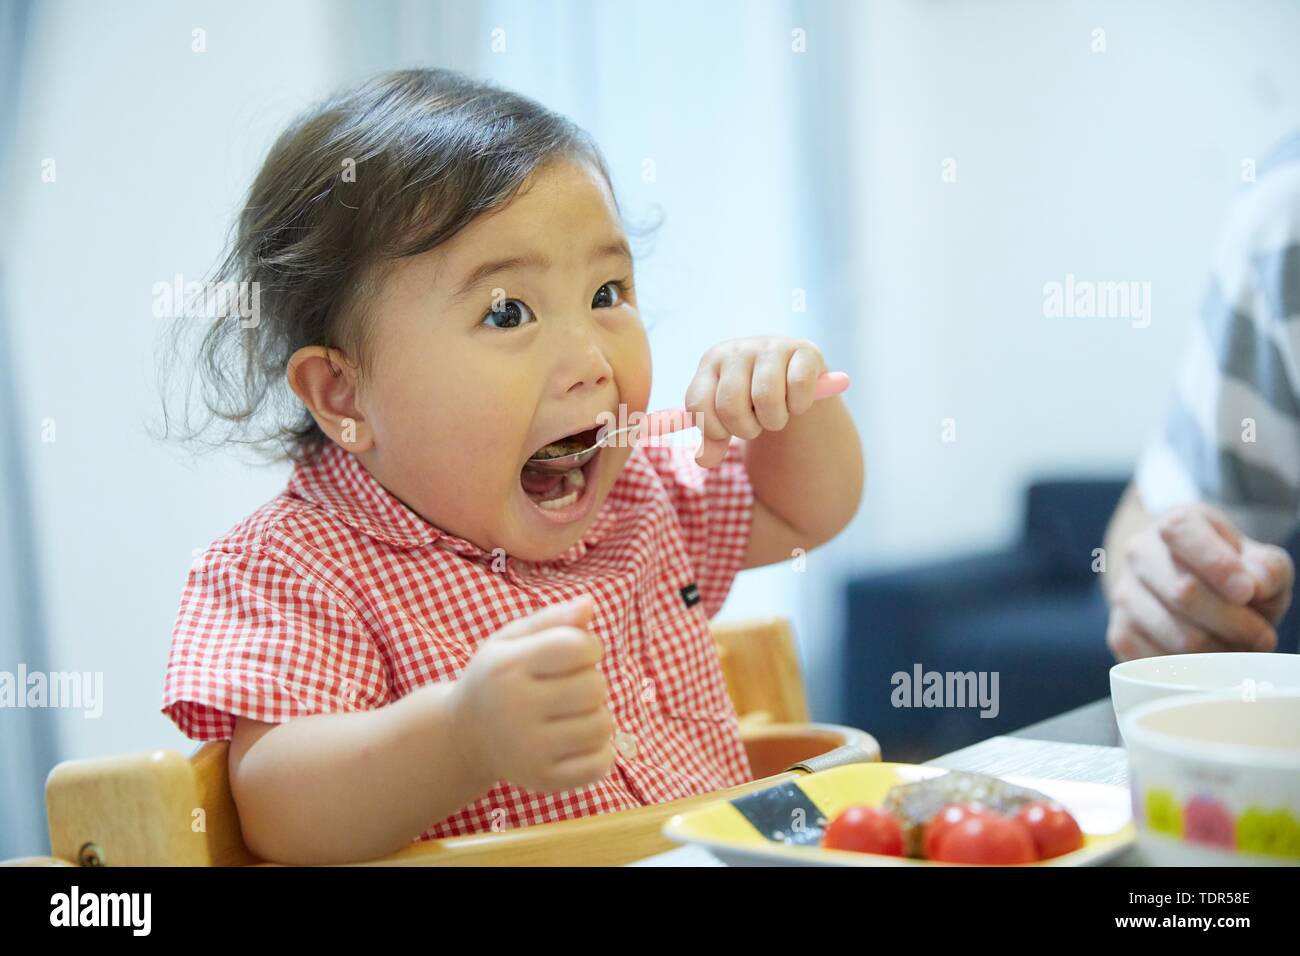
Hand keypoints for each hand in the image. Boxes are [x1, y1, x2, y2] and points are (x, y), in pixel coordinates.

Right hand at [449, 596, 614, 791]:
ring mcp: (529, 750)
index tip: (578, 653)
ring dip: (597, 715)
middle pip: (595, 687)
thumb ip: (553, 619)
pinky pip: (601, 764)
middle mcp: (514, 710)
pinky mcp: (543, 780)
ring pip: (603, 726)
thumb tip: (590, 604)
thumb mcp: (512, 639)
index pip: (577, 647)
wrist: (464, 737)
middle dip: (592, 681)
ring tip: (572, 713)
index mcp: (507, 667)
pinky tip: (577, 740)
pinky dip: (600, 750)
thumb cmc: (499, 678)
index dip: (590, 646)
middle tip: (569, 687)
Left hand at [686, 336, 828, 467]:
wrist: (793, 377)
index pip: (698, 403)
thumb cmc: (753, 399)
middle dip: (745, 429)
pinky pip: (798, 385)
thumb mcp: (728, 417)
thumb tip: (703, 460)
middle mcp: (738, 350)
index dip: (713, 430)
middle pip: (731, 405)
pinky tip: (796, 403)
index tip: (726, 433)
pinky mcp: (803, 350)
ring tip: (776, 415)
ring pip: (766, 398)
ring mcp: (771, 347)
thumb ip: (713, 440)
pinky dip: (799, 405)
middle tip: (756, 425)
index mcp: (711, 362)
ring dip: (773, 420)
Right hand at [1107, 502, 1293, 660]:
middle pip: (1184, 592)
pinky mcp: (1120, 632)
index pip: (1184, 534)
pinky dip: (1194, 671)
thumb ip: (1267, 567)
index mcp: (1175, 523)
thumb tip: (1255, 587)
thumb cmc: (1228, 571)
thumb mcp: (1257, 557)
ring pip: (1176, 635)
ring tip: (1240, 650)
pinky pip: (1159, 662)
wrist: (1181, 579)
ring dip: (1220, 652)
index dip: (1217, 566)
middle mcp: (1140, 554)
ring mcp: (1124, 594)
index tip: (1246, 592)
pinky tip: (1211, 661)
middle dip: (1234, 623)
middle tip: (1263, 637)